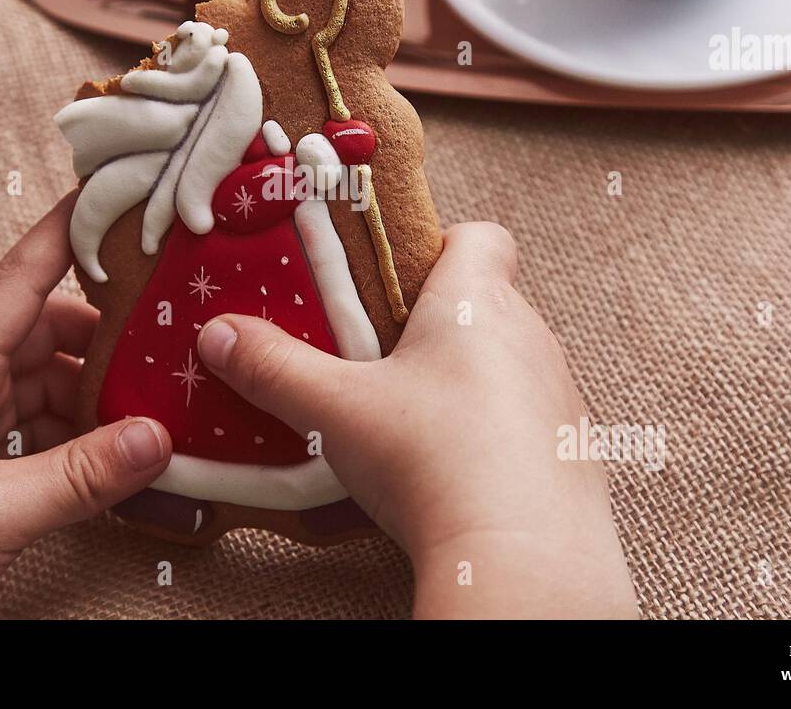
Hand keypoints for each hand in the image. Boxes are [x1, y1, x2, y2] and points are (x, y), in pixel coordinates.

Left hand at [0, 193, 171, 619]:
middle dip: (101, 337)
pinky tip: (110, 454)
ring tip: (149, 404)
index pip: (14, 286)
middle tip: (163, 333)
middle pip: (41, 336)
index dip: (58, 236)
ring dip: (91, 395)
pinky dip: (74, 437)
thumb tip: (157, 439)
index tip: (102, 194)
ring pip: (41, 386)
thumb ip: (83, 477)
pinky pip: (34, 430)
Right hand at [195, 222, 637, 618]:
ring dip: (466, 378)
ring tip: (411, 420)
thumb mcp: (335, 409)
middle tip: (379, 358)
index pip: (482, 236)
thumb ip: (275, 367)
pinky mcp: (569, 447)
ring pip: (507, 362)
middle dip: (433, 323)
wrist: (519, 555)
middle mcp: (528, 334)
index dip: (440, 245)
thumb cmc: (434, 460)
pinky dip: (494, 430)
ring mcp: (557, 392)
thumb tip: (221, 336)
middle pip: (485, 302)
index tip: (395, 279)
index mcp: (476, 301)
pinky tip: (455, 468)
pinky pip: (527, 418)